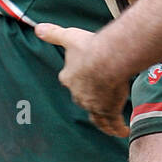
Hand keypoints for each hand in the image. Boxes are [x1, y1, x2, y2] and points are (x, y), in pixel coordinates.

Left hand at [35, 22, 129, 136]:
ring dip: (104, 123)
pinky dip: (117, 129)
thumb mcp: (69, 37)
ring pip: (98, 118)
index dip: (77, 81)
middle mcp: (79, 95)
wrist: (106, 60)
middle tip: (100, 103)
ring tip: (110, 129)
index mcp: (69, 78)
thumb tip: (38, 28)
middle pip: (84, 101)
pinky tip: (123, 132)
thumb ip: (54, 34)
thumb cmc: (89, 48)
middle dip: (91, 102)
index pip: (70, 81)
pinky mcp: (109, 110)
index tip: (83, 81)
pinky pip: (113, 124)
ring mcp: (94, 104)